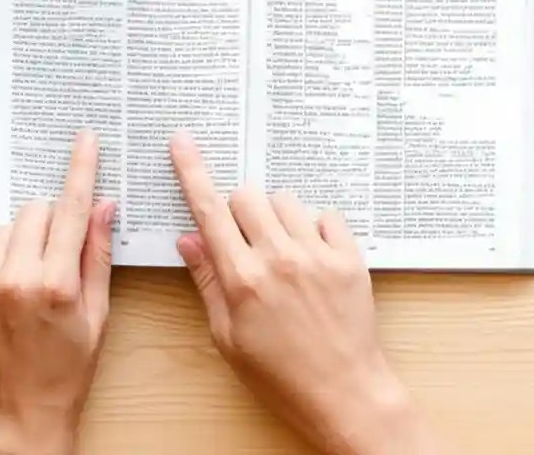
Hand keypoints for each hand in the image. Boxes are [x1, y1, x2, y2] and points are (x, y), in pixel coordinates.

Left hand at [0, 130, 113, 454]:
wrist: (21, 415)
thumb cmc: (69, 369)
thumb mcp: (98, 313)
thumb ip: (98, 255)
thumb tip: (104, 206)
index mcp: (56, 285)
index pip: (73, 210)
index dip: (82, 170)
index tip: (85, 140)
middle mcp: (13, 282)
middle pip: (36, 213)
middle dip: (55, 221)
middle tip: (64, 253)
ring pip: (6, 231)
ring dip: (24, 241)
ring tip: (35, 279)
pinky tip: (10, 293)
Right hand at [169, 131, 443, 454]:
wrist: (342, 390)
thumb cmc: (280, 373)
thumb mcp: (228, 335)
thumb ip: (208, 281)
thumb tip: (190, 238)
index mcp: (242, 279)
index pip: (209, 211)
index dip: (192, 171)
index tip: (183, 142)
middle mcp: (279, 259)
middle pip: (248, 195)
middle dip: (240, 208)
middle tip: (246, 238)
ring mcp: (318, 255)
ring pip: (287, 200)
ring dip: (278, 217)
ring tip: (285, 253)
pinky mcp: (350, 257)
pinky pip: (327, 215)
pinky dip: (317, 228)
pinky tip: (314, 257)